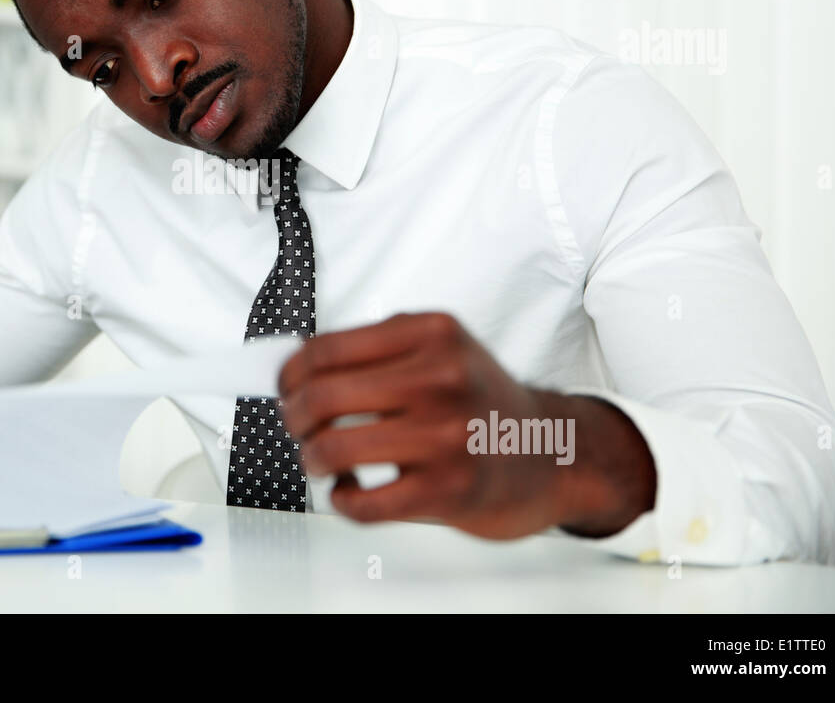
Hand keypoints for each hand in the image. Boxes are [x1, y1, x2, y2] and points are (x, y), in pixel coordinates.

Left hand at [277, 312, 655, 538]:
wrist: (550, 454)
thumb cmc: (480, 404)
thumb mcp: (439, 351)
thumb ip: (375, 351)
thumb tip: (294, 367)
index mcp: (433, 333)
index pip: (328, 348)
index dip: (290, 372)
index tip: (285, 386)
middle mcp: (442, 378)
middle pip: (323, 397)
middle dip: (294, 417)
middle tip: (298, 426)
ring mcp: (446, 436)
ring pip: (333, 449)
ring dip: (313, 459)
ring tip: (322, 460)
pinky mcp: (447, 490)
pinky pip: (361, 502)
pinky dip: (341, 499)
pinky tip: (352, 489)